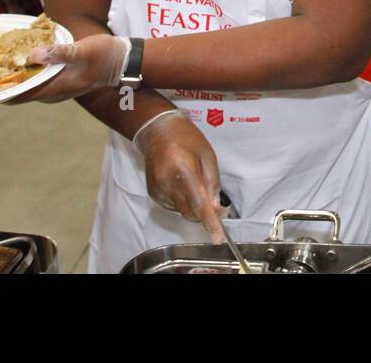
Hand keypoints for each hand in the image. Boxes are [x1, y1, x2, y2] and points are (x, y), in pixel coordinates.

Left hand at [9, 34, 128, 102]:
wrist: (127, 61)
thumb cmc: (106, 54)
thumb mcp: (84, 50)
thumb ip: (59, 52)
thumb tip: (32, 55)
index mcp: (60, 87)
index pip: (25, 95)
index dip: (4, 93)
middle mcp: (59, 92)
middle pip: (26, 93)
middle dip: (8, 87)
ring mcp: (63, 89)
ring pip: (34, 88)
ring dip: (18, 81)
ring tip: (1, 71)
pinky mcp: (67, 82)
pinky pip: (42, 82)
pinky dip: (31, 76)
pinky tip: (26, 65)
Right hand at [134, 111, 229, 242]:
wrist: (157, 131)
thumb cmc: (186, 138)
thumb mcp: (207, 154)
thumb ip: (212, 181)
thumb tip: (215, 206)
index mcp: (183, 169)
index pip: (198, 203)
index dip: (210, 222)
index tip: (218, 237)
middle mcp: (167, 182)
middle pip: (190, 211)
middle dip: (205, 213)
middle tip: (216, 204)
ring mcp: (157, 189)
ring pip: (181, 211)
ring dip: (193, 206)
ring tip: (194, 182)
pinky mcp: (152, 193)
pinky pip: (172, 206)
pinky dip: (182, 202)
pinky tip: (182, 184)